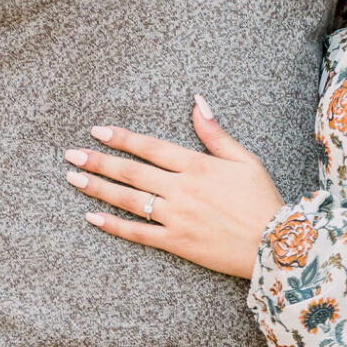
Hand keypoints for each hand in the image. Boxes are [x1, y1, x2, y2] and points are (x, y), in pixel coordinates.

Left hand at [65, 99, 282, 278]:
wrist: (274, 244)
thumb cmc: (261, 199)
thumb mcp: (244, 159)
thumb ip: (215, 133)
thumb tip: (197, 101)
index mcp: (197, 165)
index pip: (151, 147)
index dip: (122, 138)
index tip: (98, 131)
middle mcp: (182, 189)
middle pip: (132, 171)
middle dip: (98, 161)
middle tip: (71, 154)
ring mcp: (177, 217)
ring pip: (129, 199)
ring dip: (98, 188)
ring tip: (73, 178)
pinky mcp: (176, 242)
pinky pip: (138, 233)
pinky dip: (113, 225)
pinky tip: (92, 218)